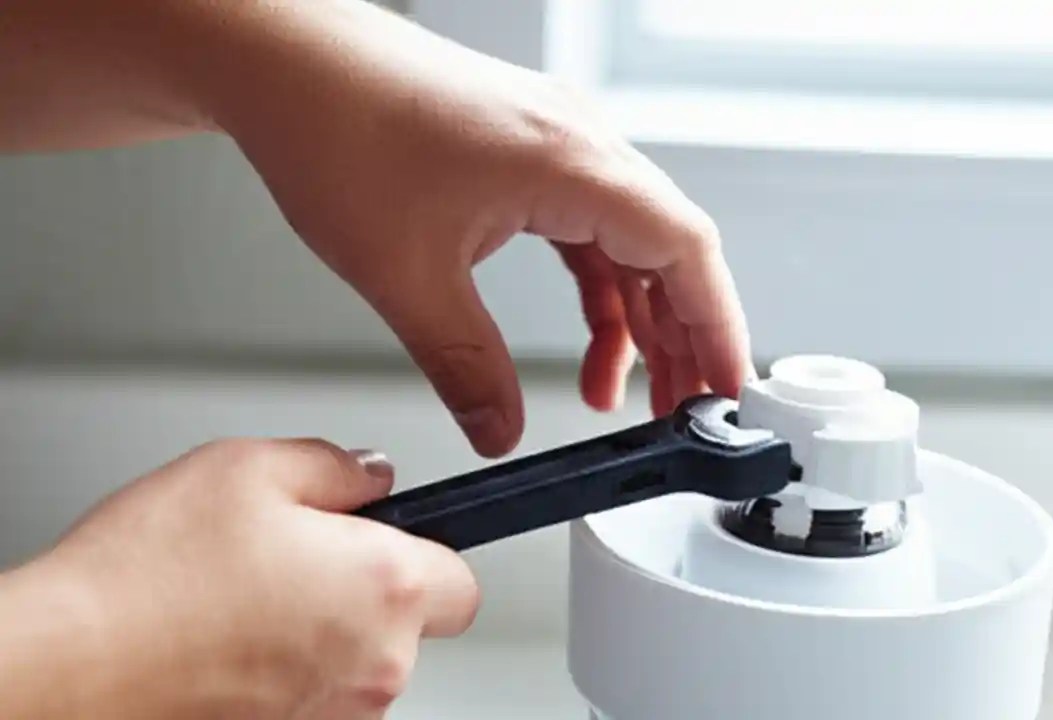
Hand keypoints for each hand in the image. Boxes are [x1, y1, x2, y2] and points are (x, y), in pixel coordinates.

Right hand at [0, 440, 476, 718]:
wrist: (68, 670)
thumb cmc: (147, 578)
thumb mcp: (248, 468)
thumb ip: (336, 466)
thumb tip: (372, 475)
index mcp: (383, 585)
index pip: (462, 582)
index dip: (428, 554)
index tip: (390, 540)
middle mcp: (374, 665)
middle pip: (408, 627)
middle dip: (367, 591)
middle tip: (295, 559)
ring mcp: (334, 718)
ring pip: (358, 666)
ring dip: (323, 636)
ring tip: (244, 601)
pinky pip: (314, 700)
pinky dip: (285, 675)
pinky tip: (227, 645)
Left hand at [200, 0, 752, 456]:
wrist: (284, 63)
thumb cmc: (337, 128)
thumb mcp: (406, 277)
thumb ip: (465, 367)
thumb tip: (500, 431)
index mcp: (571, 162)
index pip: (684, 249)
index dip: (717, 326)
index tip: (728, 386)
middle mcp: (580, 143)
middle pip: (670, 249)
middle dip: (683, 336)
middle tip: (680, 408)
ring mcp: (557, 144)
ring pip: (631, 243)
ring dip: (638, 320)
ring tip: (625, 394)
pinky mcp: (529, 152)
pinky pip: (590, 230)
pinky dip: (598, 291)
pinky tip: (589, 344)